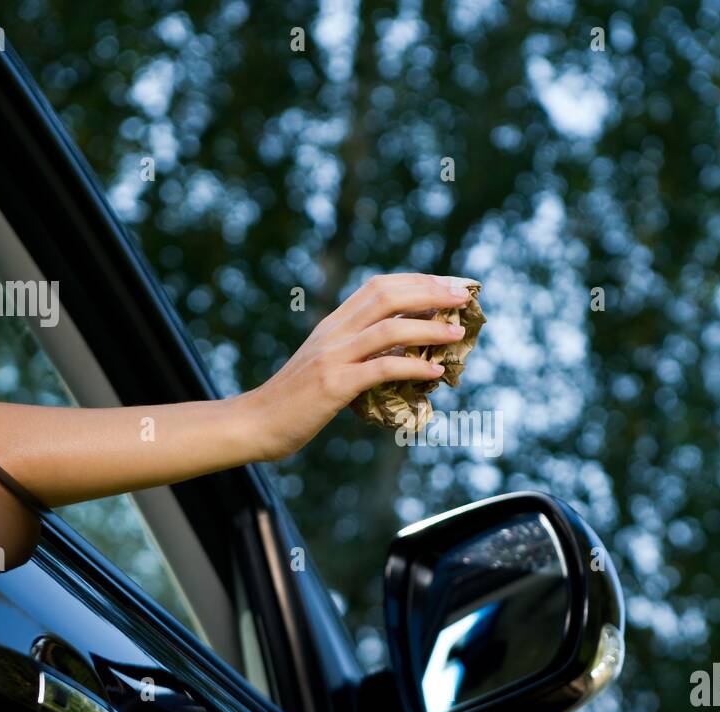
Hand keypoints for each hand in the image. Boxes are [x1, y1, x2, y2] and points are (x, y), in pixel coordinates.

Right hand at [229, 273, 477, 460]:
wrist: (256, 422)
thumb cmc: (295, 400)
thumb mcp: (327, 365)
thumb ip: (359, 353)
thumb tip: (405, 353)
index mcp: (333, 323)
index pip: (378, 286)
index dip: (416, 280)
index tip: (447, 284)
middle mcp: (334, 332)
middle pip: (387, 296)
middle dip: (430, 292)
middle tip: (462, 296)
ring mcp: (333, 356)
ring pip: (388, 328)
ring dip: (429, 328)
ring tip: (458, 332)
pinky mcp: (335, 385)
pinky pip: (381, 369)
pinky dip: (412, 367)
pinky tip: (434, 373)